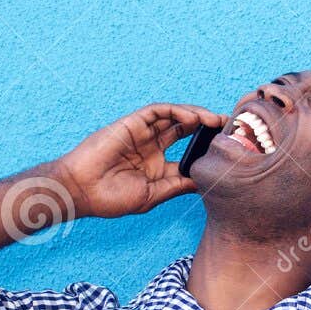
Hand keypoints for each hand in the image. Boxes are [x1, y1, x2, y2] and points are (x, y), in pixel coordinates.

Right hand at [53, 103, 226, 218]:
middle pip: (186, 130)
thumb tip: (205, 182)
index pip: (188, 151)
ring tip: (216, 120)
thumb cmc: (111, 198)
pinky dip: (176, 111)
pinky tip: (192, 118)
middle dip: (208, 127)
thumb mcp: (152, 195)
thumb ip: (178, 185)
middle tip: (229, 127)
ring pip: (175, 116)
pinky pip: (158, 111)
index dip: (207, 148)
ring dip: (197, 115)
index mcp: (158, 165)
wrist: (80, 191)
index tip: (229, 150)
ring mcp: (142, 134)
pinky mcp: (132, 124)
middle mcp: (152, 147)